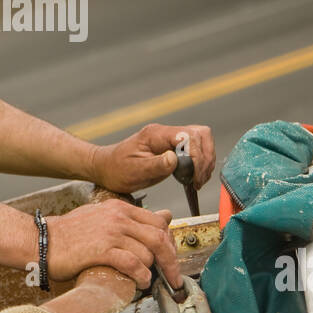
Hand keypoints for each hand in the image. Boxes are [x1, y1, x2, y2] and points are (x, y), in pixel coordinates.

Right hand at [43, 200, 178, 288]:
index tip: (170, 259)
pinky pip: (133, 264)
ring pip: (148, 252)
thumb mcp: (102, 217)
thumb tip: (164, 217)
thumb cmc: (68, 234)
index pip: (158, 223)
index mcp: (119, 208)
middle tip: (173, 278)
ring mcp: (111, 232)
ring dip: (152, 270)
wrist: (41, 241)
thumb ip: (131, 219)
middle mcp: (118, 217)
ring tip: (148, 280)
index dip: (169, 244)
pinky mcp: (102, 250)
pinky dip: (142, 276)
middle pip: (159, 237)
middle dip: (171, 261)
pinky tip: (140, 282)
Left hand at [90, 123, 215, 193]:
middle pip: (200, 134)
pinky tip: (194, 177)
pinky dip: (201, 162)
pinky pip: (195, 148)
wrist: (107, 168)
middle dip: (205, 158)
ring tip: (198, 180)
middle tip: (198, 179)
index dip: (197, 156)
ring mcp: (170, 138)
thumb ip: (155, 165)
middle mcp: (165, 133)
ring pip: (201, 139)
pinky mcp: (172, 146)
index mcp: (155, 135)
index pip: (188, 136)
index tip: (194, 177)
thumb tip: (175, 159)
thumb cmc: (117, 170)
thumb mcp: (134, 172)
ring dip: (205, 160)